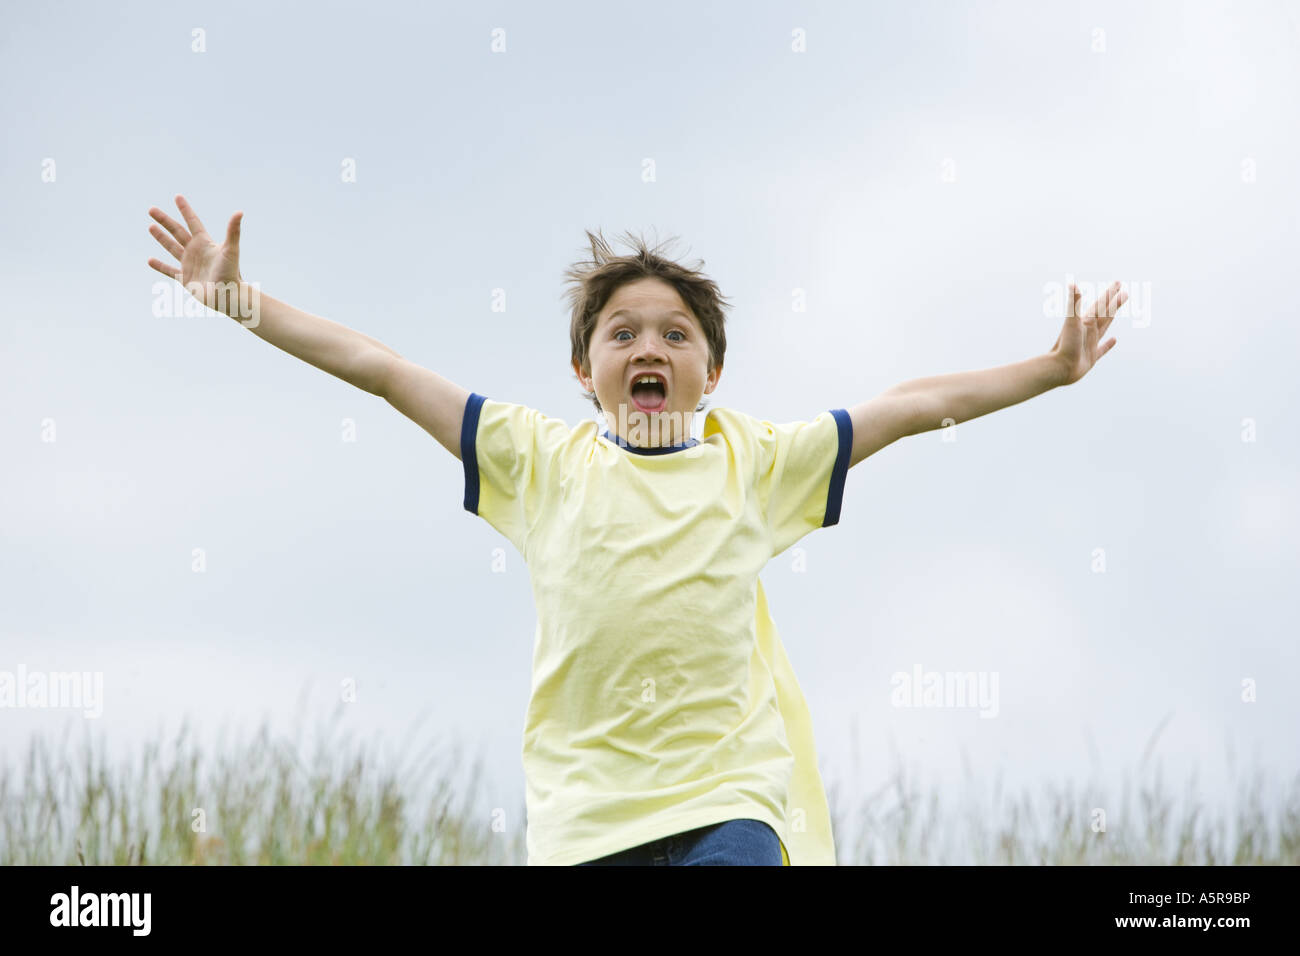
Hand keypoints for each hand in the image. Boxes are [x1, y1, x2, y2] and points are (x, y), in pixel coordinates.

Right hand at [147, 195, 244, 314]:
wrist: (228, 296)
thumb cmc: (231, 273)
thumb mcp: (231, 250)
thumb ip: (233, 231)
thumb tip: (239, 212)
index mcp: (205, 243)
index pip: (193, 222)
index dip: (185, 209)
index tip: (177, 197)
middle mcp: (196, 252)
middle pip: (177, 231)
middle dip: (165, 220)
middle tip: (151, 209)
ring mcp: (189, 265)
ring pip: (172, 248)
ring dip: (161, 238)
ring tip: (150, 227)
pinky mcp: (185, 279)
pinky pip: (169, 270)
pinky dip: (160, 266)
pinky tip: (150, 260)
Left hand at [1049, 280, 1124, 385]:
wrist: (1059, 367)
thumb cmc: (1065, 344)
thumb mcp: (1071, 321)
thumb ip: (1073, 303)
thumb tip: (1072, 284)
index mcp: (1086, 321)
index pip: (1101, 304)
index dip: (1110, 294)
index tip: (1119, 283)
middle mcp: (1088, 331)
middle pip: (1104, 313)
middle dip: (1113, 302)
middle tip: (1124, 291)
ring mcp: (1090, 343)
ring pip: (1104, 327)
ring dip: (1112, 317)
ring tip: (1117, 310)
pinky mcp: (1091, 357)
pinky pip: (1103, 349)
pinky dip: (1109, 345)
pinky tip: (1114, 340)